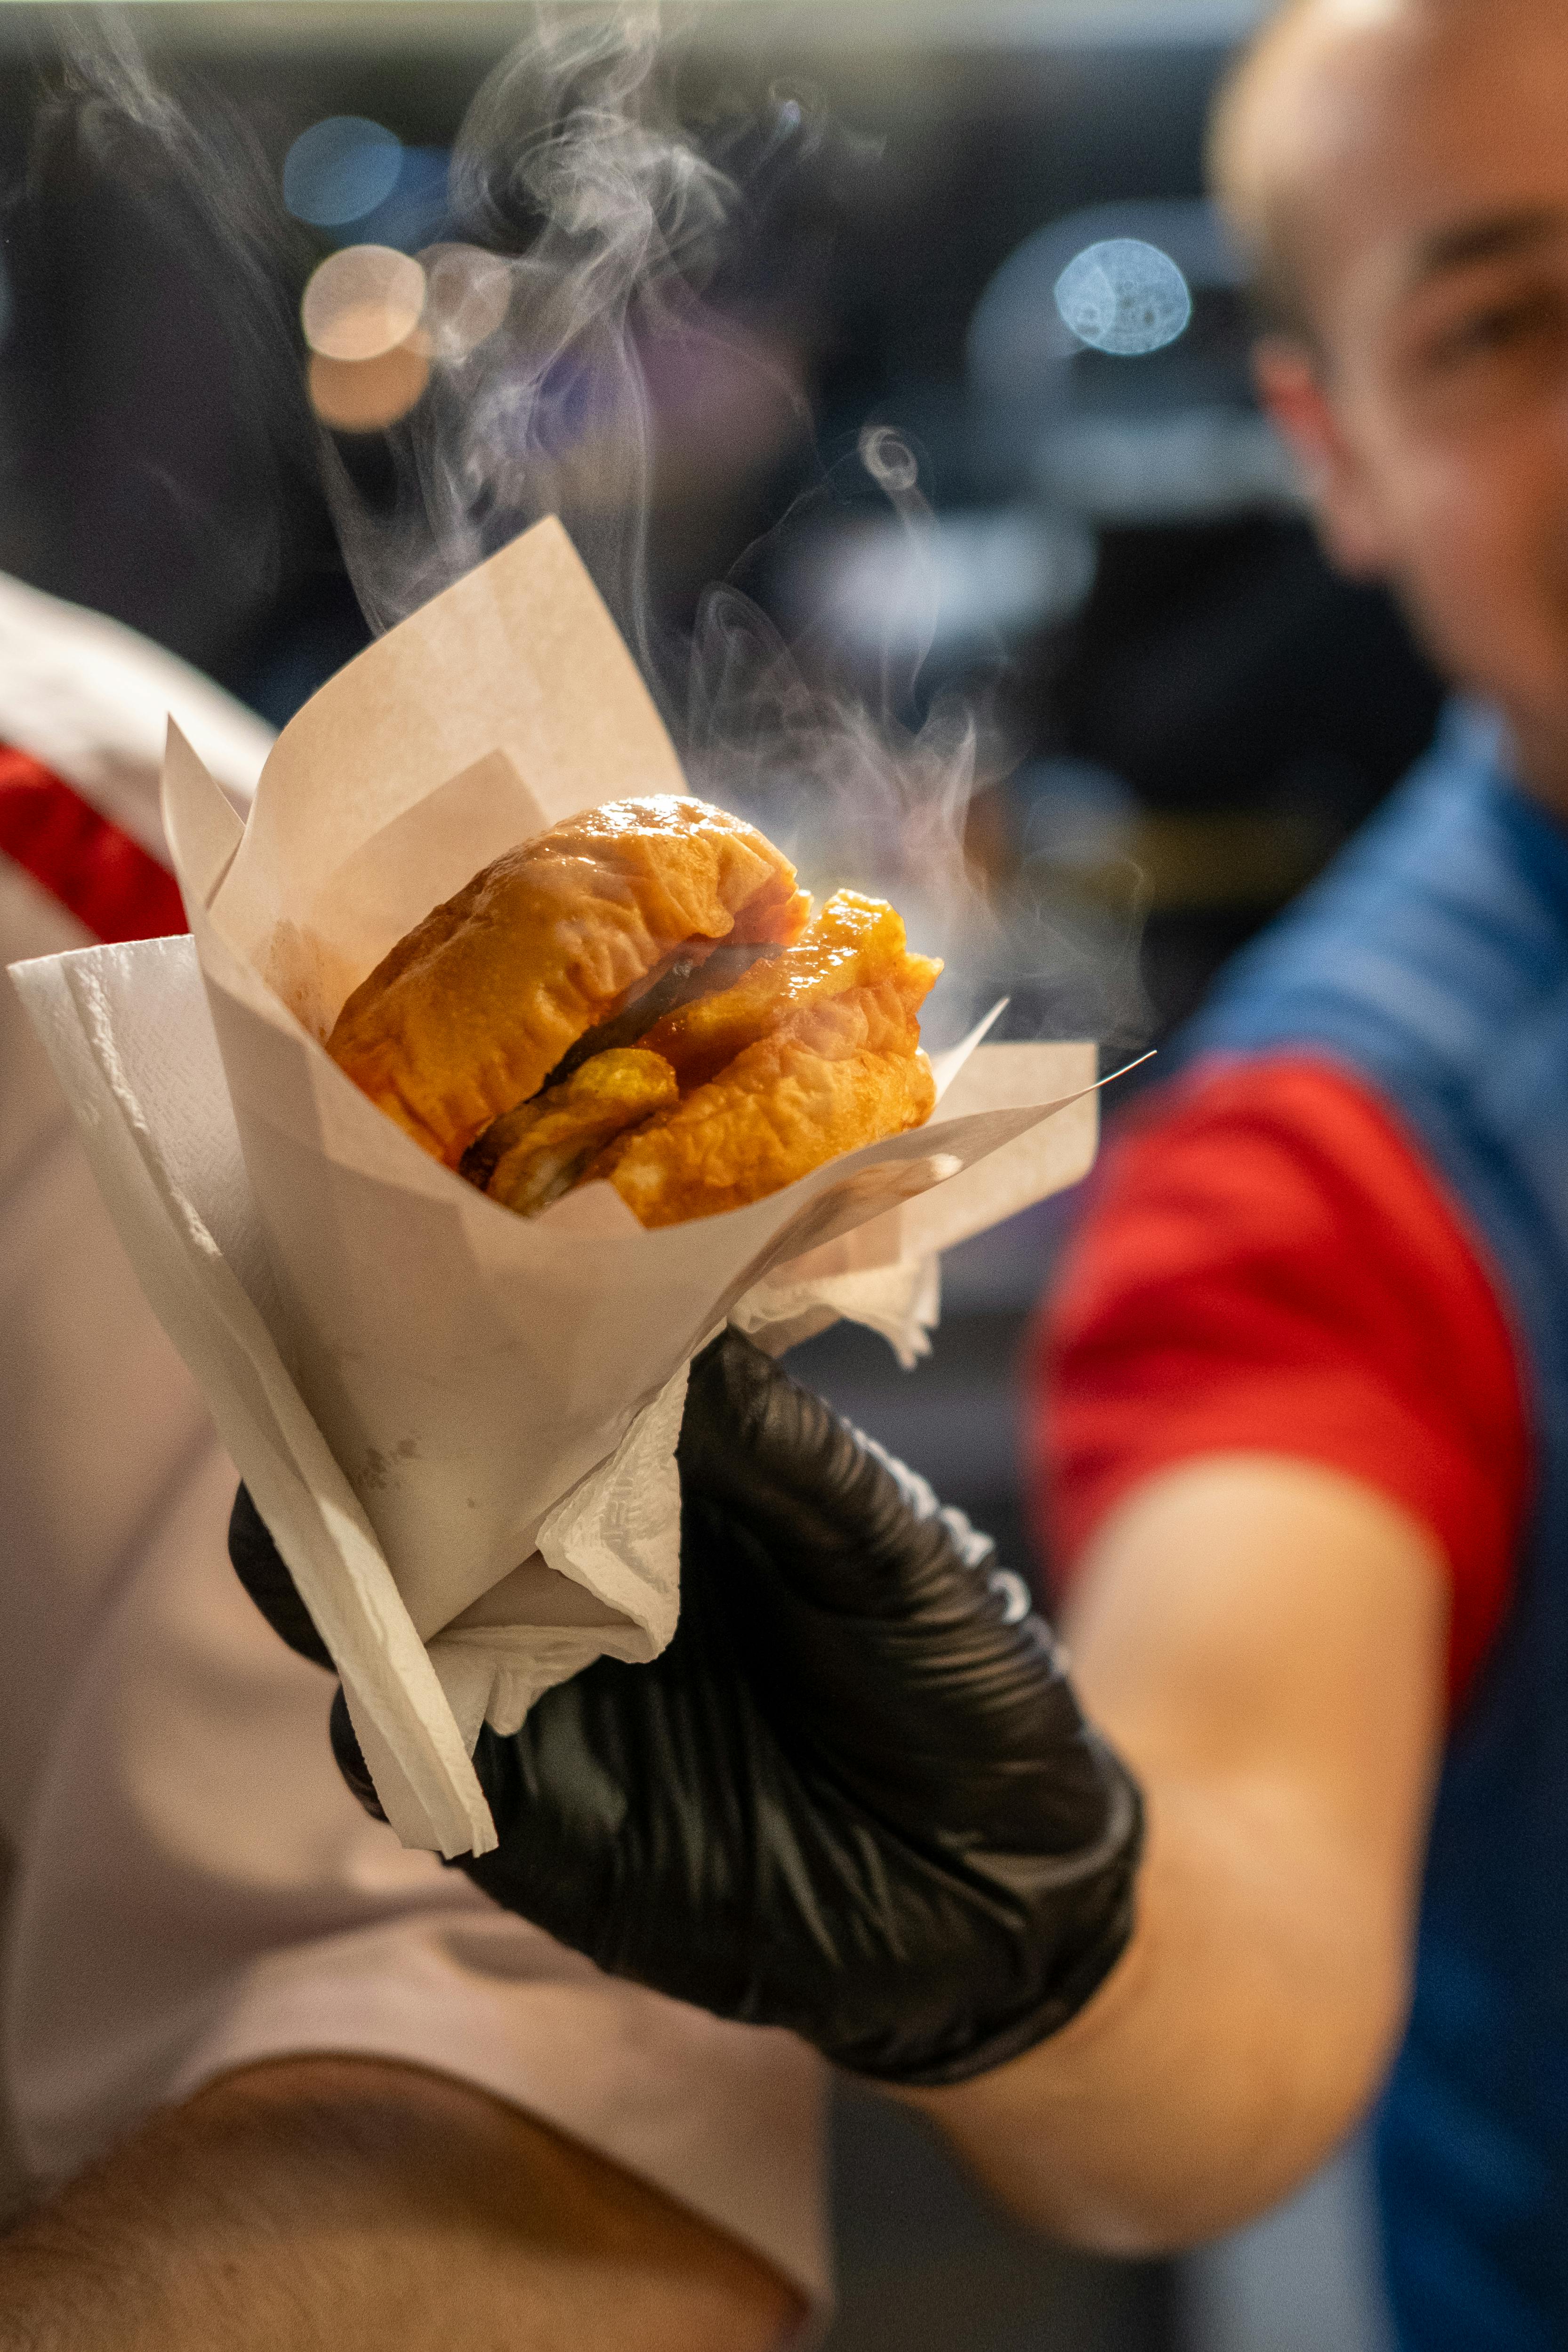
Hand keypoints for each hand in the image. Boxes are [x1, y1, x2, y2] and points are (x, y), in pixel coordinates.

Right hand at [230, 1330, 1141, 2086]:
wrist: (995, 1895)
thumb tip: (670, 1324)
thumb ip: (777, 1448)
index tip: (407, 1259)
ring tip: (327, 1491)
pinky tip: (383, 1644)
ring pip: (370, 1608)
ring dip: (333, 1551)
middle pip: (402, 1488)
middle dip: (346, 1428)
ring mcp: (530, 1686)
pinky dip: (380, 1698)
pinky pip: (402, 1749)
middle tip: (319, 1364)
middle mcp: (564, 1567)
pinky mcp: (518, 1810)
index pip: (518, 1384)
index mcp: (656, 1475)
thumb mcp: (883, 1545)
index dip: (453, 1324)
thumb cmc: (955, 1683)